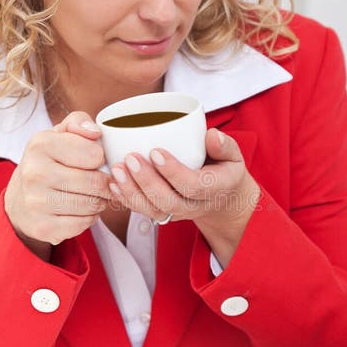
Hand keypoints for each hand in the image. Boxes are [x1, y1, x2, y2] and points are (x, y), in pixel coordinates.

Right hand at [4, 112, 113, 256]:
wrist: (19, 201)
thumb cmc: (48, 162)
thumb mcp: (59, 135)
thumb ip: (78, 123)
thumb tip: (95, 132)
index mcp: (40, 144)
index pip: (95, 153)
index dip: (101, 158)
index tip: (94, 161)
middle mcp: (35, 172)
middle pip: (96, 182)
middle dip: (106, 184)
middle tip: (102, 183)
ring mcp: (36, 202)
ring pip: (92, 204)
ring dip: (99, 202)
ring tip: (91, 195)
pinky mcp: (42, 227)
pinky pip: (83, 224)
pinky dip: (89, 218)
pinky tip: (80, 210)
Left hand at [108, 128, 260, 267]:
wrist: (222, 198)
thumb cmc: (224, 169)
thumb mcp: (233, 156)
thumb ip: (225, 145)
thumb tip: (211, 134)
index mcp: (214, 190)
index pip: (193, 185)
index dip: (173, 171)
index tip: (155, 151)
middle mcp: (194, 206)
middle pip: (168, 200)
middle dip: (146, 181)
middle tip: (130, 158)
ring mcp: (176, 212)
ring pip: (152, 209)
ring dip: (131, 191)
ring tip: (117, 170)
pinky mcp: (162, 212)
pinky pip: (142, 210)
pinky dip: (125, 198)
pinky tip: (113, 182)